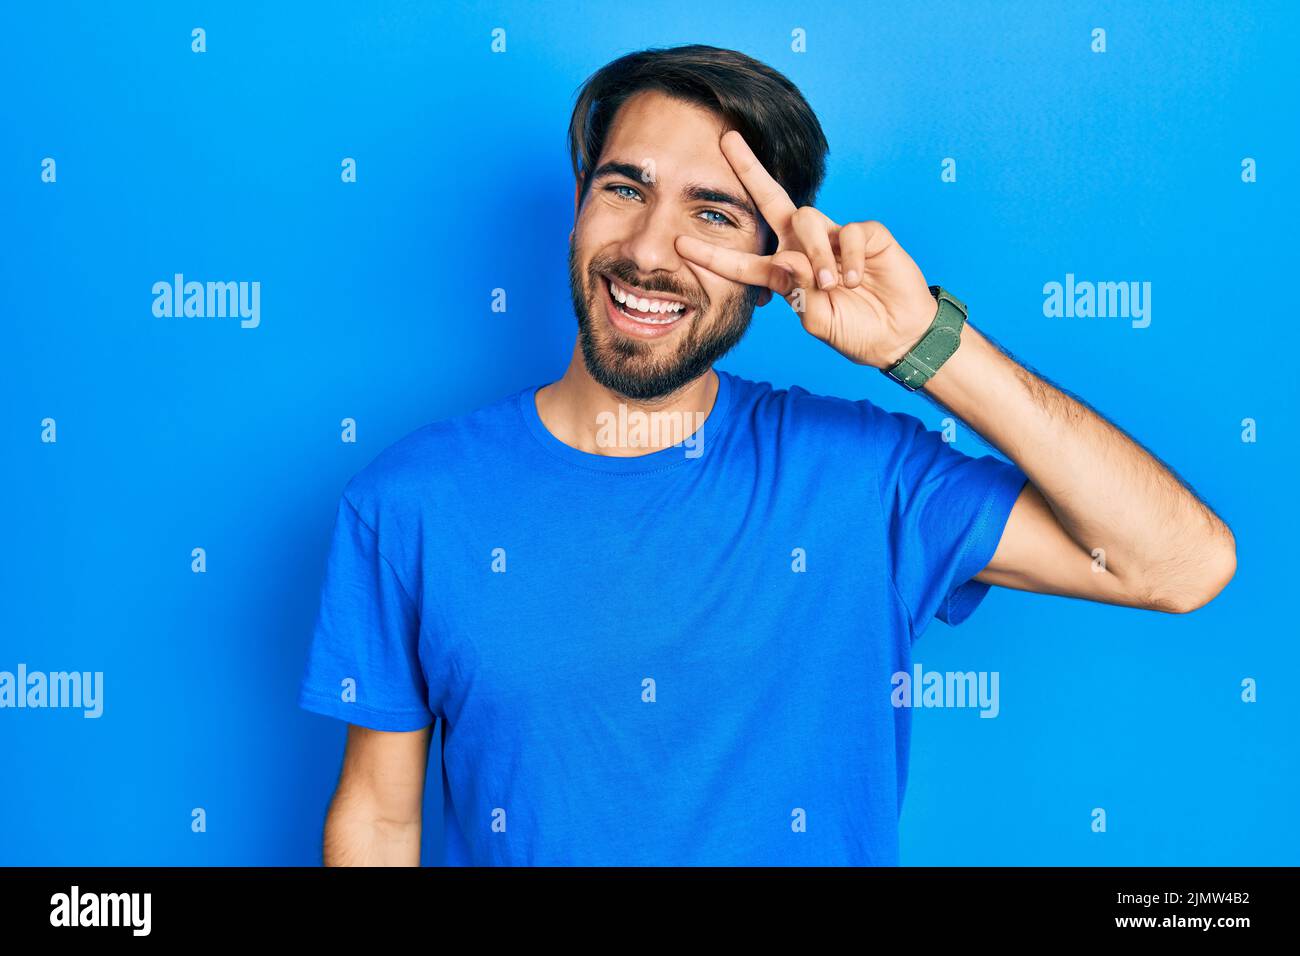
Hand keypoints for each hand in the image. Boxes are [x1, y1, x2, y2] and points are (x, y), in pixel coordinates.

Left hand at [675, 130, 939, 368]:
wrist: (898, 335)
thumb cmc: (855, 331)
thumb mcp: (819, 322)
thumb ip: (799, 294)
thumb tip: (787, 259)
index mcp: (785, 273)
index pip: (742, 261)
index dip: (712, 254)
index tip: (679, 244)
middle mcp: (804, 248)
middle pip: (771, 201)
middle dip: (749, 170)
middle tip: (727, 141)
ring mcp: (835, 237)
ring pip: (808, 220)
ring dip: (816, 252)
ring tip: (832, 282)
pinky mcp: (866, 233)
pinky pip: (849, 232)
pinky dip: (851, 257)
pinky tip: (858, 278)